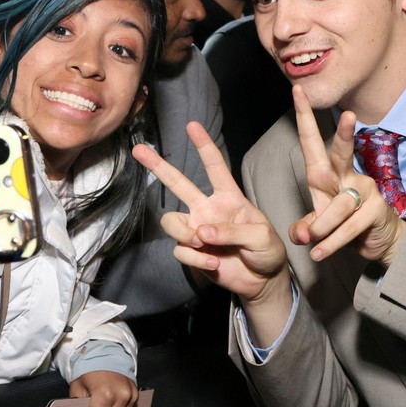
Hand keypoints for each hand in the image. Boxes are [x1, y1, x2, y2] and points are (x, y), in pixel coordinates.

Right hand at [132, 122, 287, 305]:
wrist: (262, 281)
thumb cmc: (268, 251)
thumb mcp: (261, 236)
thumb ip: (232, 231)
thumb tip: (201, 232)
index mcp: (229, 198)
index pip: (215, 167)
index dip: (204, 146)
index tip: (192, 125)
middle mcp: (208, 210)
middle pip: (178, 184)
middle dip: (158, 166)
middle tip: (138, 149)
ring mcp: (197, 230)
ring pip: (171, 222)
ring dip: (184, 233)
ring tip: (202, 243)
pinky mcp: (192, 252)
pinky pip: (181, 250)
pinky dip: (196, 259)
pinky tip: (214, 263)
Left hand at [288, 85, 405, 265]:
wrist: (380, 244)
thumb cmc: (345, 226)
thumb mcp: (318, 226)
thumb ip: (305, 227)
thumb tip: (298, 235)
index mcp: (327, 173)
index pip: (313, 142)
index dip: (305, 117)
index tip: (297, 90)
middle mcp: (347, 176)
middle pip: (343, 153)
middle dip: (345, 135)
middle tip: (349, 116)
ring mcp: (366, 191)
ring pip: (339, 206)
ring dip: (323, 228)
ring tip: (314, 245)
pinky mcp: (376, 210)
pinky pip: (350, 226)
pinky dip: (333, 242)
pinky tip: (320, 253)